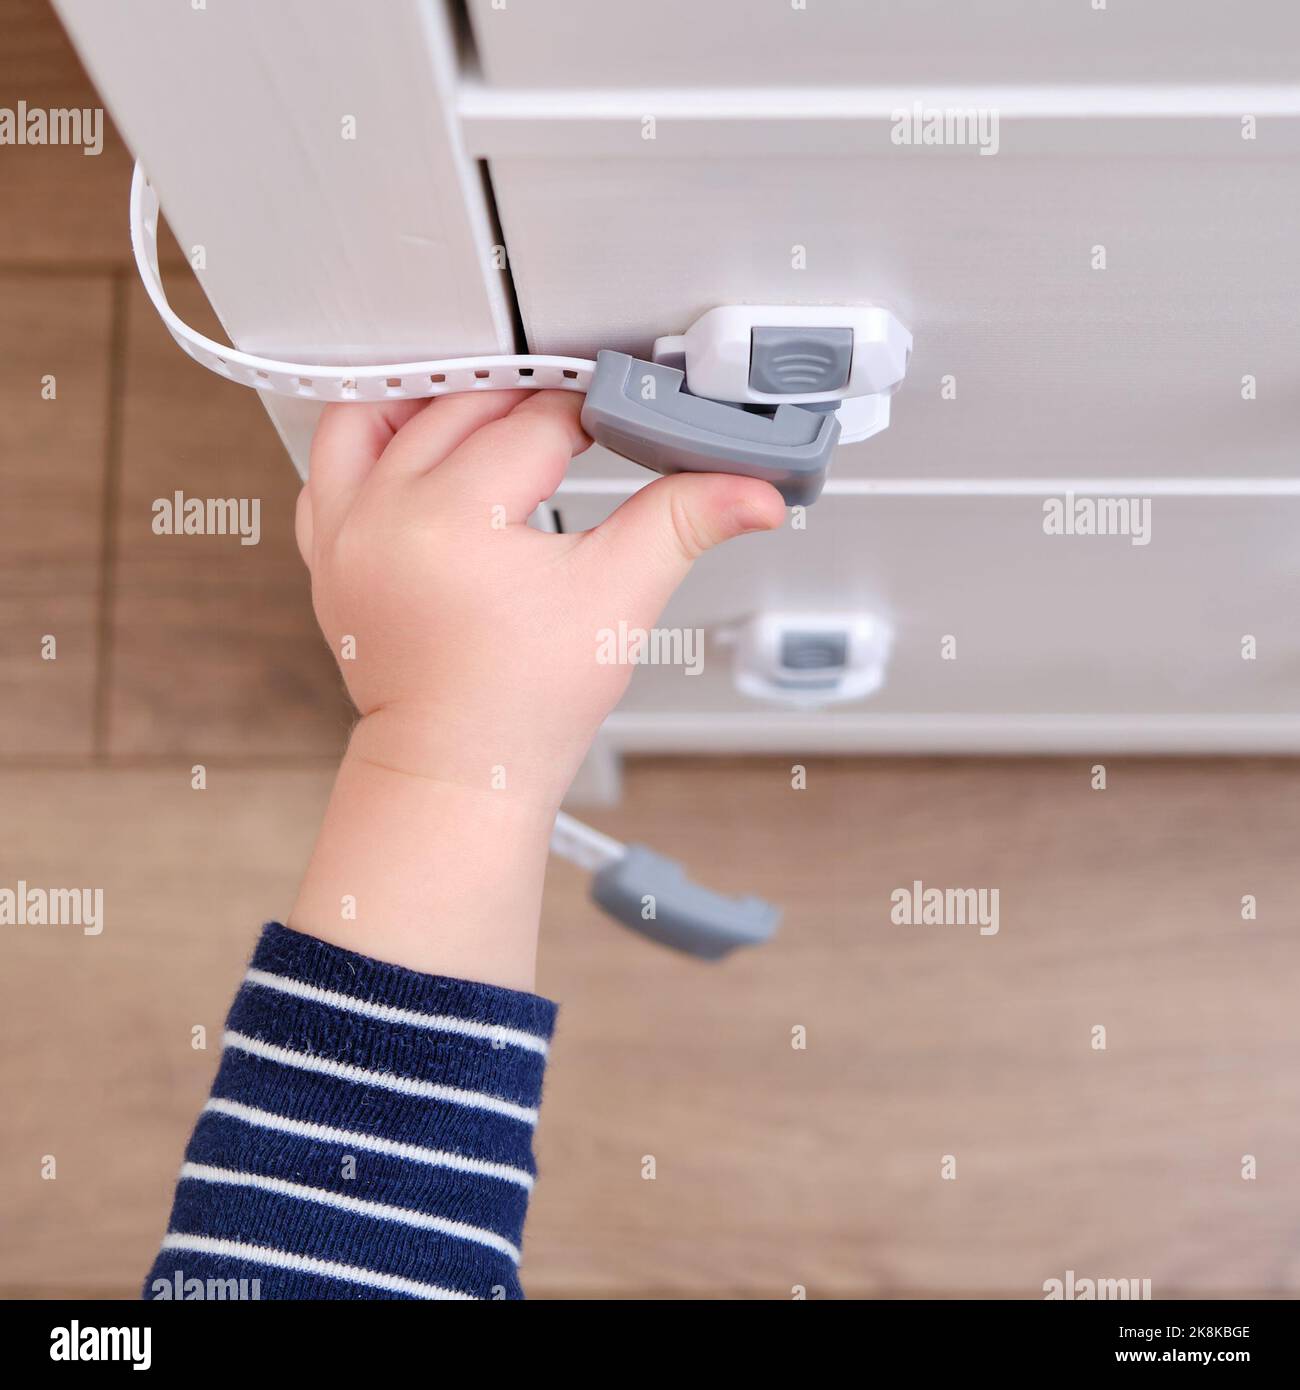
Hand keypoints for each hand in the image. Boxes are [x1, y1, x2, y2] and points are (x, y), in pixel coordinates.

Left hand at [296, 388, 783, 811]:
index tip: (618, 416)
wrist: (460, 766)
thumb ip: (683, 523)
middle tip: (576, 421)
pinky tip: (414, 451)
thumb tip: (754, 489)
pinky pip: (332, 467)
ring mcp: (342, 533)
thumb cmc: (525, 704)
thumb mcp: (619, 600)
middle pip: (462, 408)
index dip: (589, 414)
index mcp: (453, 519)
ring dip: (436, 402)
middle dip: (525, 406)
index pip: (534, 425)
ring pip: (378, 415)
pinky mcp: (325, 555)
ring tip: (490, 413)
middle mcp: (382, 514)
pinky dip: (373, 446)